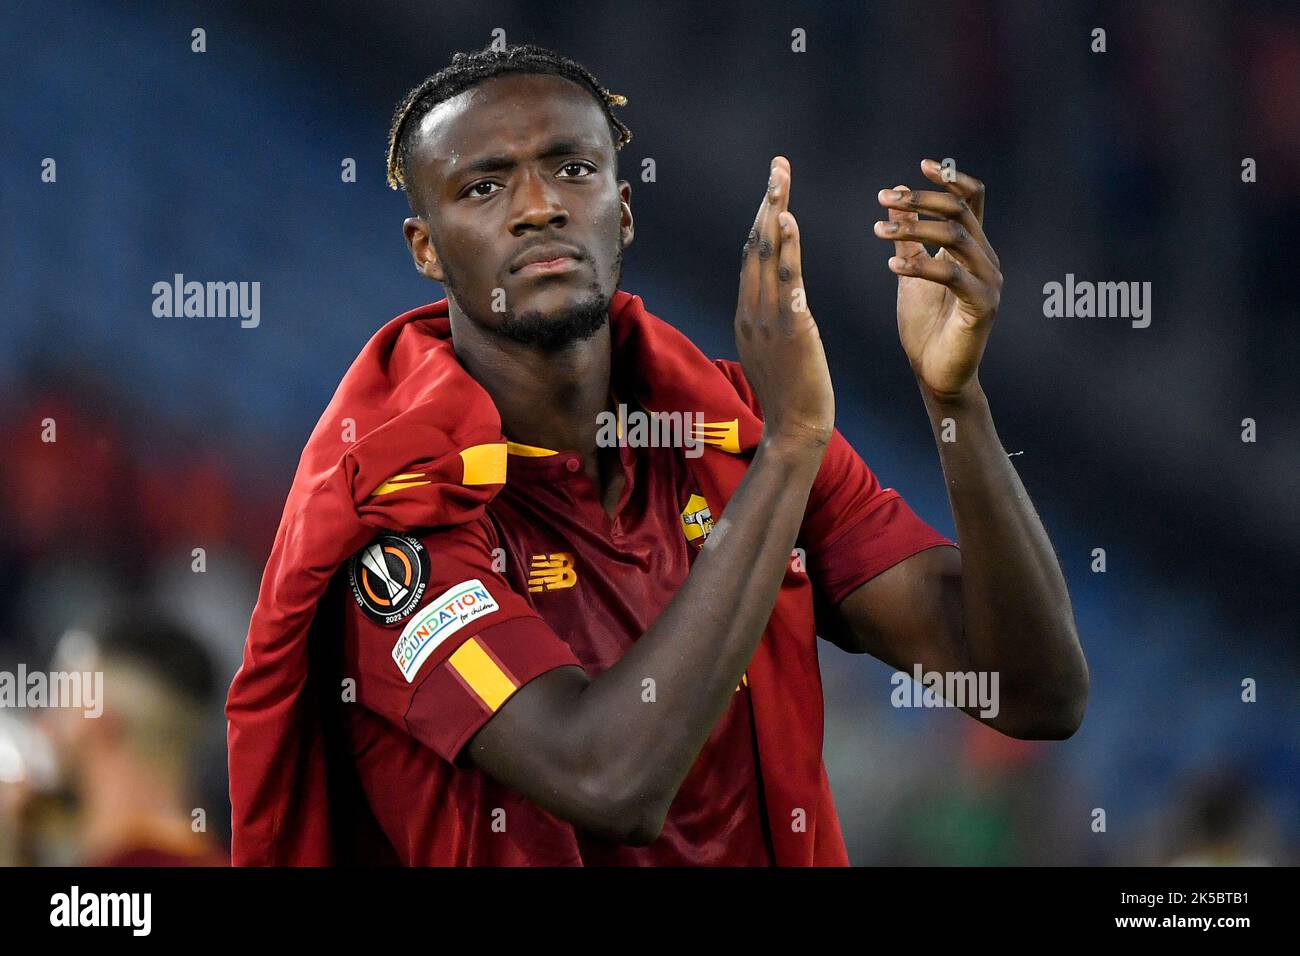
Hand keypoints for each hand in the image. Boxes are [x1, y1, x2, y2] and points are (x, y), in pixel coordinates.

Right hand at [734, 156, 833, 450]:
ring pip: (765, 255)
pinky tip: (788, 218)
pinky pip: (786, 279)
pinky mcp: (789, 328)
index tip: (773, 191)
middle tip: (778, 166)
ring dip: (774, 211)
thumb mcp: (776, 353)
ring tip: (781, 177)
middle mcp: (750, 311)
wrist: (796, 430)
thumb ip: (773, 324)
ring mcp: (766, 319)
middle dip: (766, 202)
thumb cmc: (794, 396)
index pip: (751, 258)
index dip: (761, 220)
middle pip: (754, 246)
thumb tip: (782, 303)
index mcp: (746, 316)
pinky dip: (785, 246)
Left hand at [875, 159, 1002, 401]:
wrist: (936, 374)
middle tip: (885, 199)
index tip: (922, 165)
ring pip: (956, 237)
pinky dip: (920, 265)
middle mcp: (986, 260)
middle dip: (921, 201)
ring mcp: (988, 282)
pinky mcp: (982, 306)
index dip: (951, 179)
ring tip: (878, 231)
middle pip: (960, 212)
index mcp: (973, 249)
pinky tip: (892, 265)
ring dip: (915, 228)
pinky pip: (951, 274)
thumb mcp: (911, 273)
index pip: (971, 201)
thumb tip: (895, 201)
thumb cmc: (926, 325)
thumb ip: (908, 239)